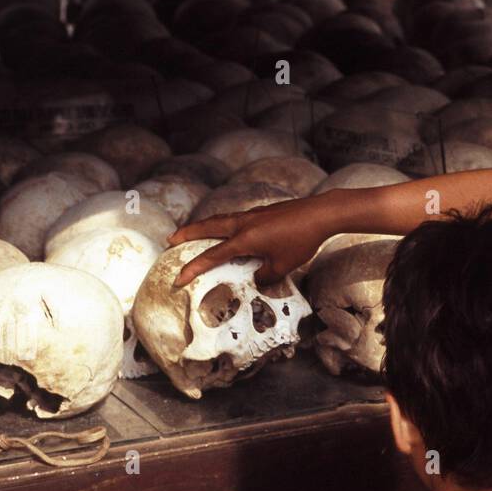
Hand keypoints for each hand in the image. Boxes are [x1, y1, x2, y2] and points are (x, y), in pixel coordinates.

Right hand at [169, 195, 334, 286]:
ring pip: (221, 219)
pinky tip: (227, 228)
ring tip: (193, 231)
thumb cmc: (302, 240)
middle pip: (208, 226)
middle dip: (188, 233)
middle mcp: (244, 223)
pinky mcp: (263, 212)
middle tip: (170, 239)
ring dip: (204, 225)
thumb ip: (265, 276)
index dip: (193, 268)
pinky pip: (235, 217)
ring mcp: (253, 215)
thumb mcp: (282, 266)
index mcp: (245, 239)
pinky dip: (223, 222)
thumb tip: (256, 278)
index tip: (178, 278)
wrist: (321, 214)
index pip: (212, 256)